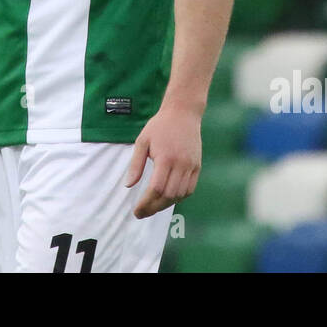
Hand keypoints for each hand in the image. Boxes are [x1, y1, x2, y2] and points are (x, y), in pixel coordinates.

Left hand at [123, 103, 202, 218]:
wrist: (183, 113)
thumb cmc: (159, 126)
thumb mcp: (142, 141)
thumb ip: (135, 164)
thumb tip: (129, 185)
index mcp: (165, 158)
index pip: (156, 188)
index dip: (146, 202)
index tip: (136, 210)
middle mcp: (181, 164)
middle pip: (169, 195)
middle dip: (154, 208)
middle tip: (142, 213)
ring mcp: (191, 166)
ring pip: (180, 195)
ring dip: (166, 204)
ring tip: (153, 206)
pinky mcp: (197, 166)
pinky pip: (190, 189)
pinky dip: (179, 197)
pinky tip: (168, 198)